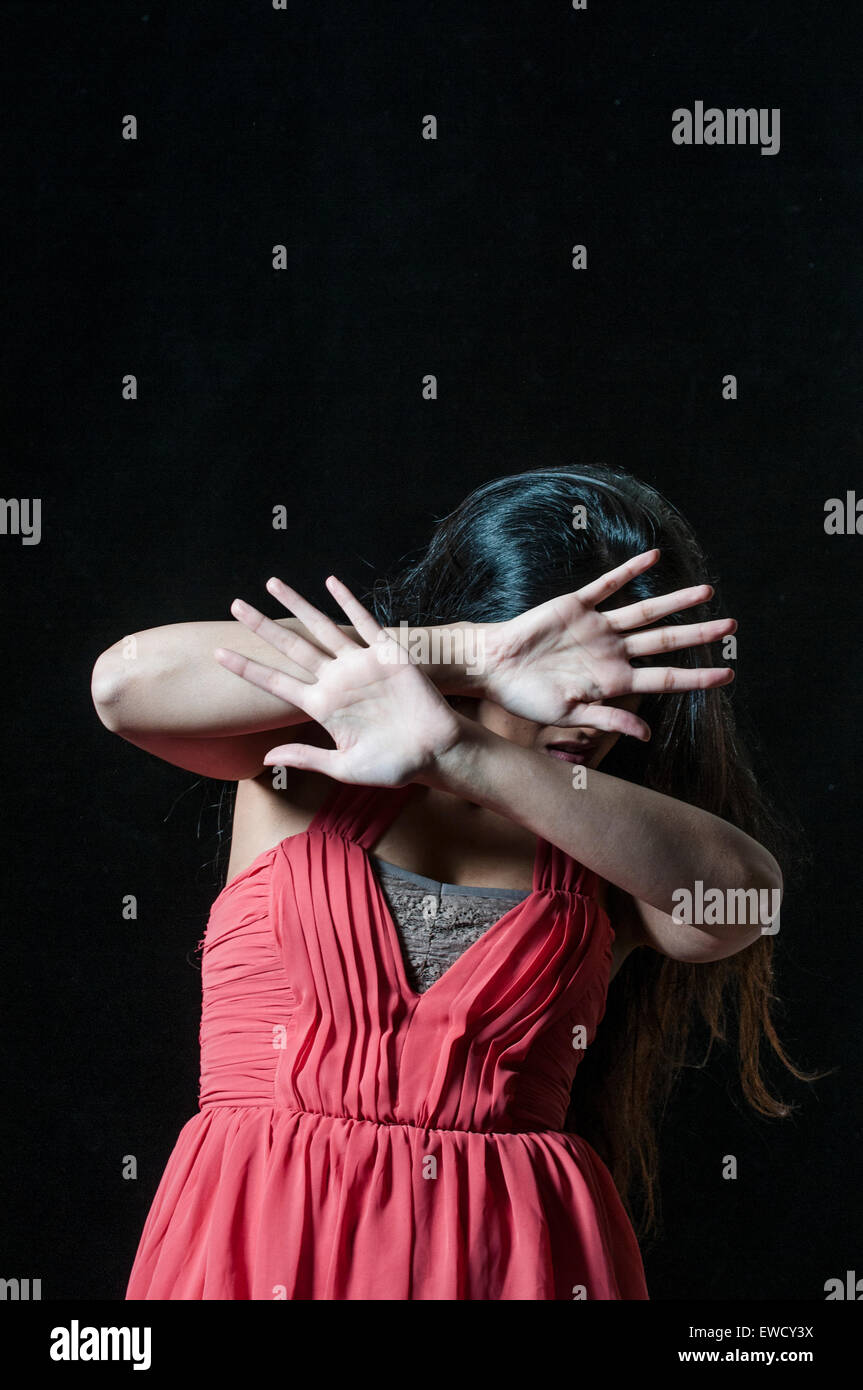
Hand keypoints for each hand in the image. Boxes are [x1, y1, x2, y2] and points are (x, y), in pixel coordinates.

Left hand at [213, 575, 462, 785]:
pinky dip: (348, 601)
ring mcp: (359, 665)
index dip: (247, 668)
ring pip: (321, 627)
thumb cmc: (393, 766)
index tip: (218, 654)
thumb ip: (306, 757)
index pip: (275, 683)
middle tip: (235, 605)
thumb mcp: (344, 767)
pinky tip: (330, 583)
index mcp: (322, 707)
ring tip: (271, 584)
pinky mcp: (386, 655)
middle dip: (262, 626)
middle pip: (291, 647)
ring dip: (297, 605)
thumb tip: (266, 758)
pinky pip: (364, 622)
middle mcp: (335, 681)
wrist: (435, 753)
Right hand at [483, 549, 735, 739]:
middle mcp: (611, 652)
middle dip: (699, 634)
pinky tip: (652, 557)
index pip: (666, 678)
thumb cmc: (525, 697)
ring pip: (645, 612)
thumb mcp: (568, 715)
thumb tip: (645, 734)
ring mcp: (596, 627)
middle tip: (732, 627)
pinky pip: (608, 585)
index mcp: (613, 681)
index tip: (728, 675)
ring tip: (706, 591)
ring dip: (676, 602)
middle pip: (665, 640)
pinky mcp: (576, 607)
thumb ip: (606, 721)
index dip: (698, 678)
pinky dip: (630, 571)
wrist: (492, 668)